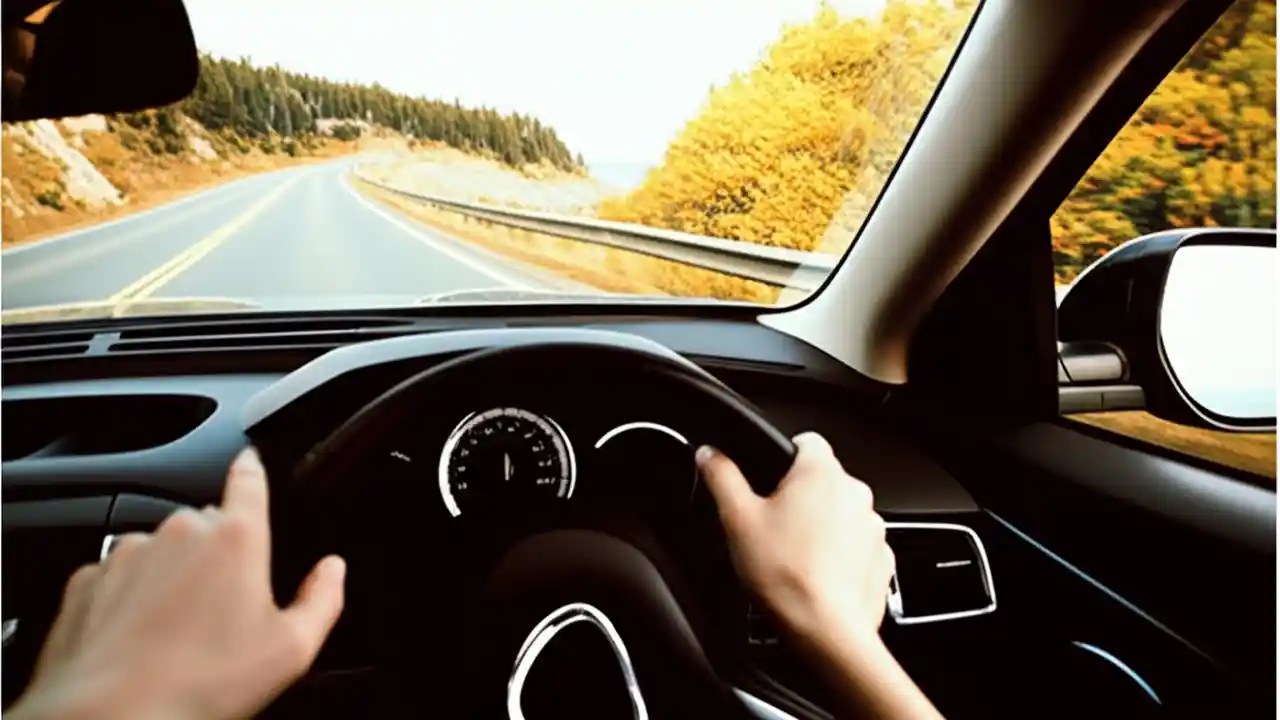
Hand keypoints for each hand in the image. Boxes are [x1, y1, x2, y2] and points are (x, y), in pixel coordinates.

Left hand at [10, 448, 345, 719]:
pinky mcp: (86, 581)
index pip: (248, 480)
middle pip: (206, 526)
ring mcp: (127, 554)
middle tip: (224, 611)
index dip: (252, 469)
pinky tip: (140, 640)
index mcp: (235, 538)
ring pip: (161, 551)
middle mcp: (179, 533)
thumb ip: (322, 599)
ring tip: (179, 634)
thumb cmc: (201, 685)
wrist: (111, 717)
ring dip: (172, 577)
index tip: (249, 462)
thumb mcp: (291, 650)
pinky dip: (129, 599)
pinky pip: (118, 578)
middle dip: (217, 556)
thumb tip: (333, 570)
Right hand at [697, 432, 893, 645]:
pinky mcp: (881, 558)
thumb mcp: (737, 520)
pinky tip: (814, 573)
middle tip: (771, 527)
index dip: (782, 458)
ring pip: (840, 513)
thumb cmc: (785, 576)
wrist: (825, 630)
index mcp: (820, 472)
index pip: (805, 441)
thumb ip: (722, 477)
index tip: (767, 483)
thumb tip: (710, 454)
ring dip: (820, 526)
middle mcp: (854, 492)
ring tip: (792, 555)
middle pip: (821, 481)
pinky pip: (856, 545)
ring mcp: (872, 527)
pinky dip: (839, 554)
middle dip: (798, 498)